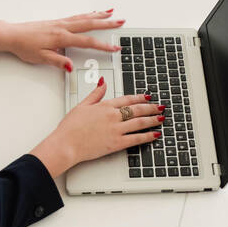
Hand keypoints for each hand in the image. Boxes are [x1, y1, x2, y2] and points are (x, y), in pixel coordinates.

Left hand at [0, 10, 124, 69]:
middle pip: (90, 24)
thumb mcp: (40, 57)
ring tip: (112, 12)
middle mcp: (63, 27)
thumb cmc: (24, 45)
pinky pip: (77, 16)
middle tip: (121, 22)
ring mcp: (60, 23)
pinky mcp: (56, 22)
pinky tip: (92, 13)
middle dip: (107, 23)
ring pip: (84, 17)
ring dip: (99, 15)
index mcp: (61, 37)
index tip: (115, 48)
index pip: (87, 42)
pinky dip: (87, 14)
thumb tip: (71, 66)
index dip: (103, 45)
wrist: (12, 34)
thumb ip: (57, 61)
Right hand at [30, 78, 163, 175]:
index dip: (140, 98)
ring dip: (153, 120)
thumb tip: (103, 82)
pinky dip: (147, 136)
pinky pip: (136, 139)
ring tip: (162, 118)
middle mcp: (113, 116)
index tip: (148, 98)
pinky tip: (155, 135)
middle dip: (151, 108)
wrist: (66, 144)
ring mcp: (116, 130)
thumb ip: (95, 94)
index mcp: (105, 106)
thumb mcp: (82, 105)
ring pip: (140, 123)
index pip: (127, 99)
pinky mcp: (116, 143)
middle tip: (160, 107)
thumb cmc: (70, 127)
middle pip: (137, 110)